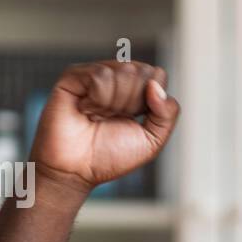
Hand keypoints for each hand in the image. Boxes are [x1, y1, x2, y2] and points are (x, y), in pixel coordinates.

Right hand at [28, 60, 179, 200]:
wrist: (77, 170)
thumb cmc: (110, 157)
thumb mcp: (153, 141)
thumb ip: (168, 114)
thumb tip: (155, 85)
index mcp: (136, 91)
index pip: (157, 74)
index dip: (151, 101)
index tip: (134, 119)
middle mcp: (116, 79)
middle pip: (142, 71)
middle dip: (133, 102)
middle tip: (113, 119)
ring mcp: (94, 75)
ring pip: (123, 71)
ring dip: (115, 103)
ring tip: (97, 116)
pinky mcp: (74, 76)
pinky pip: (100, 75)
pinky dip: (98, 99)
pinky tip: (86, 110)